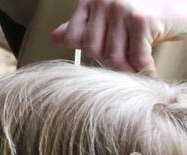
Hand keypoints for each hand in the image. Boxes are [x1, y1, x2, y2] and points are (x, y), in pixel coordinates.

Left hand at [53, 0, 186, 73]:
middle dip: (109, 61)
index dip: (89, 50)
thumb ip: (85, 24)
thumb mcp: (111, 15)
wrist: (182, 5)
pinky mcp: (142, 20)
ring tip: (136, 69)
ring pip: (112, 56)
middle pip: (92, 49)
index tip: (105, 52)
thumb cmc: (146, 11)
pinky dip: (144, 70)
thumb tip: (55, 37)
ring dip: (127, 68)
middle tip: (125, 63)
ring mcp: (123, 8)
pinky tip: (149, 72)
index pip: (72, 37)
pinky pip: (136, 58)